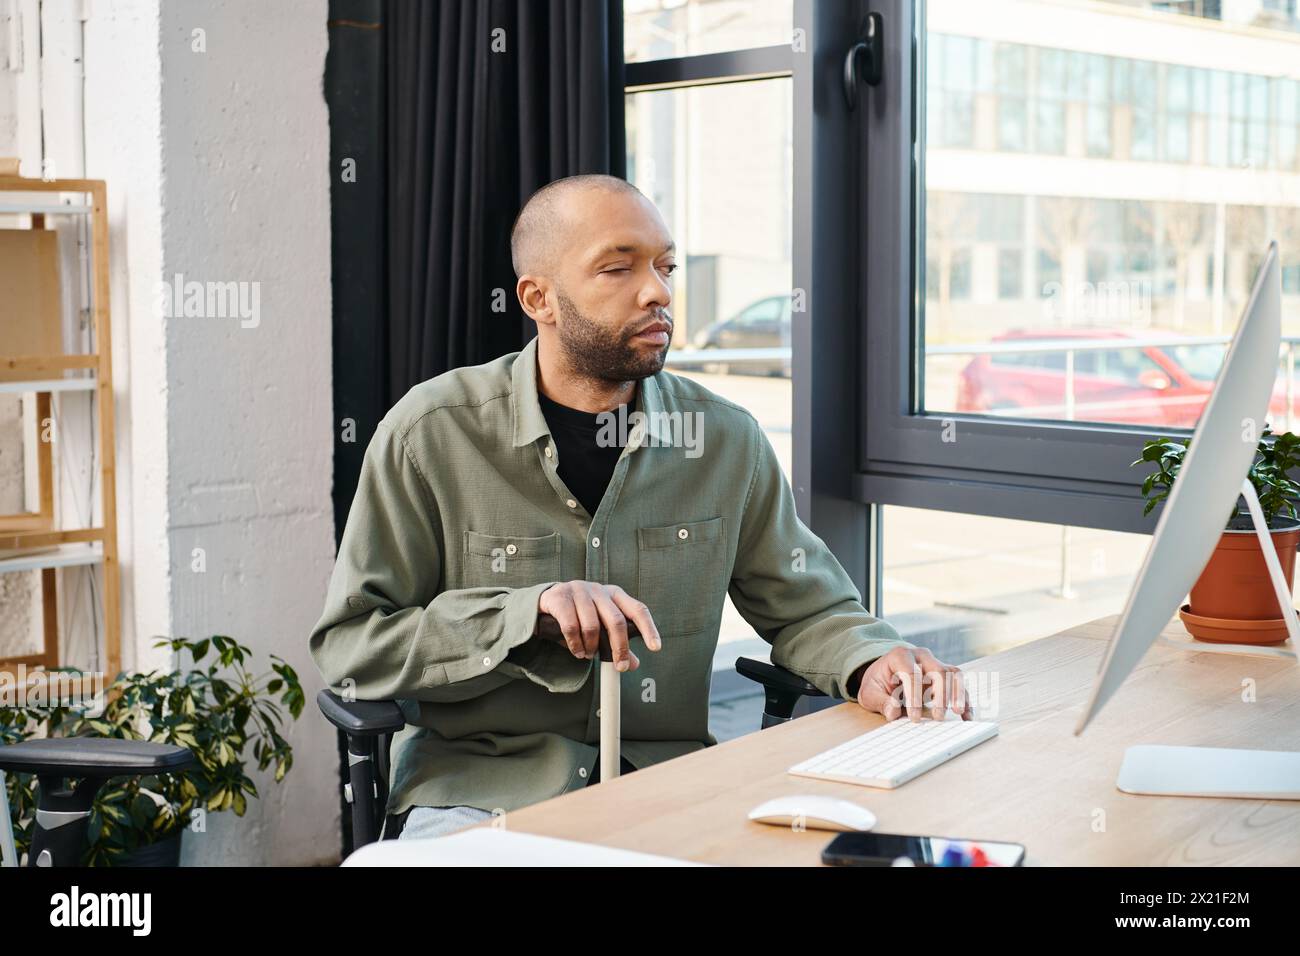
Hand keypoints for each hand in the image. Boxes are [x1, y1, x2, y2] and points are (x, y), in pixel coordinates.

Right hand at [538, 582, 661, 671]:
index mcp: (615, 594)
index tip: (655, 647)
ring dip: (592, 647)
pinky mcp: (561, 598)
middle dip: (620, 647)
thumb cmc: (581, 613)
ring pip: (592, 626)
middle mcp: (599, 590)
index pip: (638, 610)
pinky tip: (577, 651)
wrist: (549, 600)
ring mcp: (579, 591)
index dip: (649, 628)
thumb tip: (633, 664)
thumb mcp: (602, 624)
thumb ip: (618, 642)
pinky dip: (575, 644)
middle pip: (617, 621)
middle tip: (620, 666)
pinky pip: (571, 626)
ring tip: (589, 655)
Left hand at [855, 646, 971, 720]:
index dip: (914, 696)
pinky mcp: (944, 674)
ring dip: (958, 694)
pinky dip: (964, 699)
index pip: (912, 673)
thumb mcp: (870, 692)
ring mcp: (935, 662)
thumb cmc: (878, 682)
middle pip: (938, 671)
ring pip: (953, 674)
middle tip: (938, 717)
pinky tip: (967, 715)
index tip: (915, 718)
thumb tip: (893, 712)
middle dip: (940, 694)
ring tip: (960, 713)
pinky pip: (958, 683)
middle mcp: (921, 656)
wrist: (885, 673)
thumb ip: (881, 701)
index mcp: (900, 656)